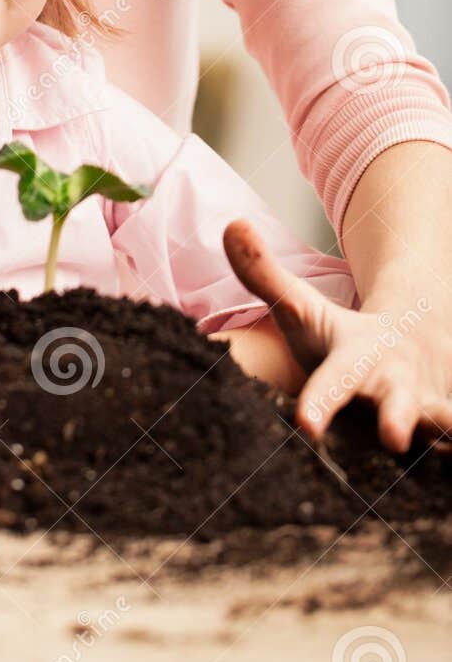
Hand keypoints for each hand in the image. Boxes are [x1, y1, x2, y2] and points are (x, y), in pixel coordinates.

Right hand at [224, 218, 451, 452]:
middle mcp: (390, 396)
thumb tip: (233, 224)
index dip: (317, 402)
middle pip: (393, 409)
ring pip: (444, 424)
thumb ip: (265, 273)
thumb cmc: (339, 343)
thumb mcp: (302, 309)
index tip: (306, 424)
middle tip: (394, 437)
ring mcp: (431, 409)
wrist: (393, 369)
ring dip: (450, 429)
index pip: (329, 383)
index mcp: (350, 369)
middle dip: (395, 421)